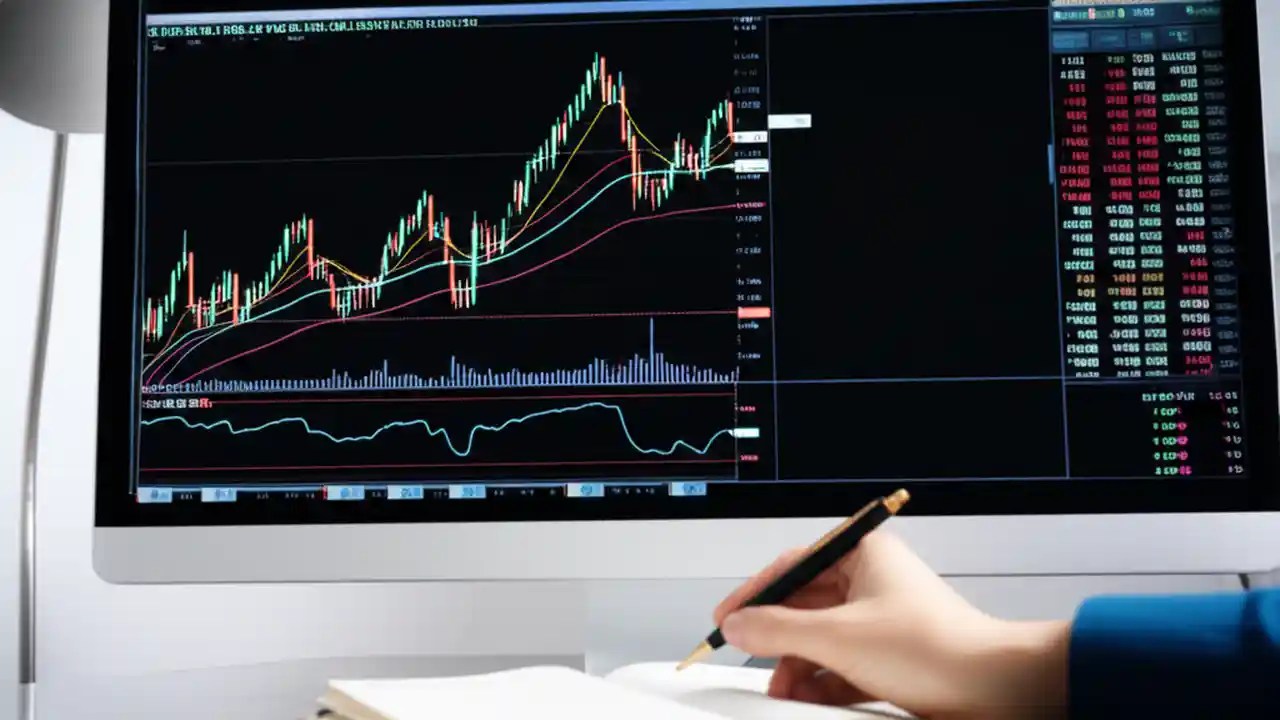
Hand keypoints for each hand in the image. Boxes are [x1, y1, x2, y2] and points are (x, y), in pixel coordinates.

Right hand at [714, 531, 1069, 719]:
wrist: (995, 689)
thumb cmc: (935, 648)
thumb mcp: (838, 637)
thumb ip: (778, 631)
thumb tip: (739, 625)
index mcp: (864, 555)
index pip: (793, 565)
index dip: (755, 593)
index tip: (727, 618)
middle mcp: (873, 581)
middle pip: (805, 604)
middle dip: (778, 638)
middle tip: (752, 658)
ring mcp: (883, 620)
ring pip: (823, 637)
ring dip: (799, 664)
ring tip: (782, 688)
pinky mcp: (893, 655)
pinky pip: (843, 663)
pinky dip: (823, 680)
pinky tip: (807, 697)